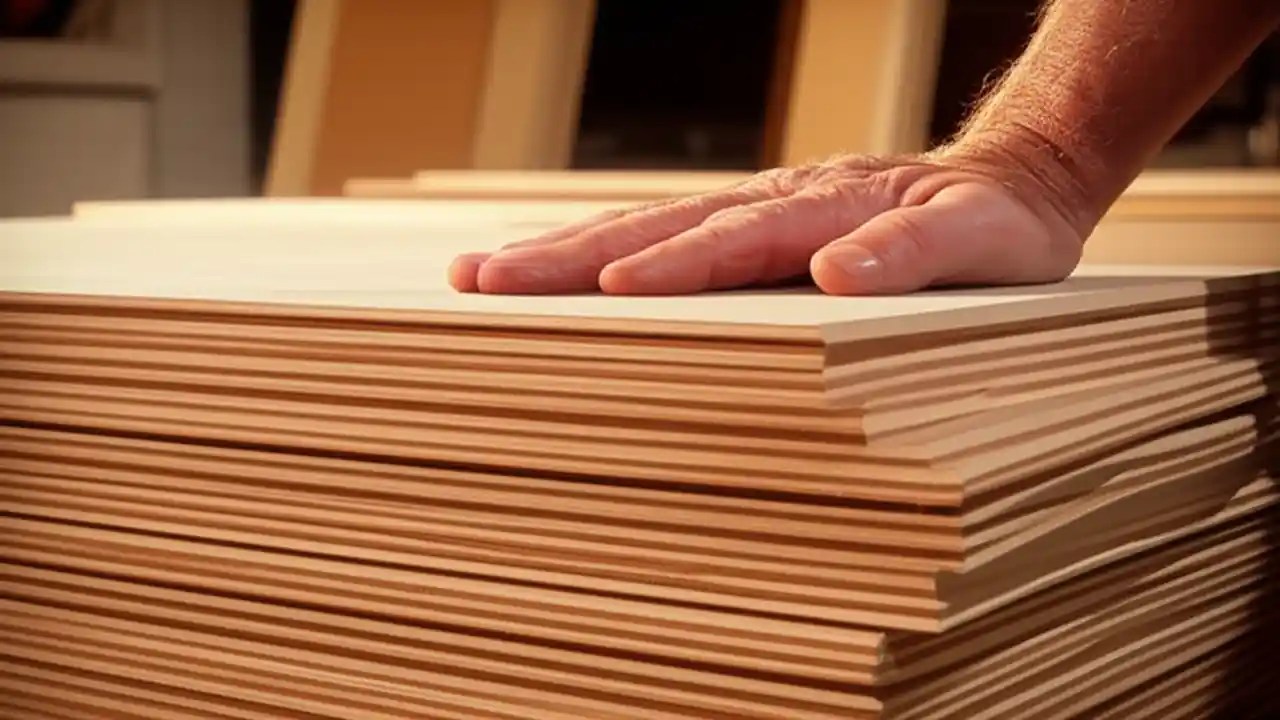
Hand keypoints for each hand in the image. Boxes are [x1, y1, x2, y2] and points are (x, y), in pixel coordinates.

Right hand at [447, 147, 1092, 295]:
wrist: (1011, 174)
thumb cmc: (1000, 225)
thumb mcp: (985, 240)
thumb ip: (915, 255)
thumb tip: (833, 271)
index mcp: (828, 210)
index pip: (736, 240)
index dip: (674, 265)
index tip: (606, 288)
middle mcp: (777, 201)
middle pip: (661, 226)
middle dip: (570, 256)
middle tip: (483, 281)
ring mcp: (756, 204)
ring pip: (645, 222)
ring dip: (561, 248)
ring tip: (480, 271)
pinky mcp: (750, 215)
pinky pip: (662, 227)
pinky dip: (597, 243)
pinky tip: (550, 260)